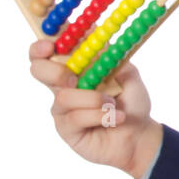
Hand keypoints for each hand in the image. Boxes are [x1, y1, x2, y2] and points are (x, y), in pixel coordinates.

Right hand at [28, 39, 161, 178]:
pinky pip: (76, 117)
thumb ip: (116, 59)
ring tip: (113, 104)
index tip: (50, 45)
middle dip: (55, 71)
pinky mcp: (66, 129)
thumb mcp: (130, 76)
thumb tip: (103, 43)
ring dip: (94, 99)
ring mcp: (63, 108)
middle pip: (38, 70)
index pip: (47, 52)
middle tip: (75, 78)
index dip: (40, 46)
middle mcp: (63, 86)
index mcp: (75, 68)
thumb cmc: (132, 103)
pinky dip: (100, 115)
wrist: (140, 134)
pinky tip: (116, 118)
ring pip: (64, 96)